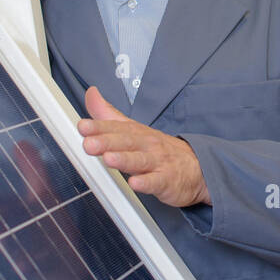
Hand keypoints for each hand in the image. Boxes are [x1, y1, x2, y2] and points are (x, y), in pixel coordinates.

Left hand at [78, 86, 210, 207]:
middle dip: (107, 142)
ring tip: (109, 159)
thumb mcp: (133, 129)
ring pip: (139, 161)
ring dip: (124, 160)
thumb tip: (91, 94)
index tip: (83, 126)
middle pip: (126, 142)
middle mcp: (146, 145)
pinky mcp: (167, 181)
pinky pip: (156, 182)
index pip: (116, 128)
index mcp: (136, 132)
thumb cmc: (159, 149)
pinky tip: (136, 184)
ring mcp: (157, 163)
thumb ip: (109, 114)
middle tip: (89, 144)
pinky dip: (146, 183)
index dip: (99, 127)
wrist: (197, 167)